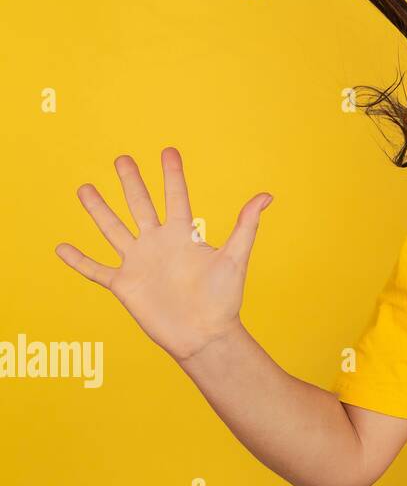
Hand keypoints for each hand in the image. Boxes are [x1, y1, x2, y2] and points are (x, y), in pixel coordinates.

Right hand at [55, 147, 272, 362]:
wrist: (205, 334)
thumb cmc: (224, 298)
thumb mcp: (235, 257)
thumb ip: (245, 225)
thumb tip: (266, 196)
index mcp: (184, 234)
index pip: (176, 196)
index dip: (172, 174)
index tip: (168, 150)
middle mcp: (159, 243)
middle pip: (140, 205)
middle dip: (131, 182)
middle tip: (121, 158)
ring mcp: (139, 262)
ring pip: (113, 229)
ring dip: (98, 210)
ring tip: (85, 188)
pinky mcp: (125, 284)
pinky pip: (96, 269)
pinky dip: (78, 260)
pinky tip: (61, 247)